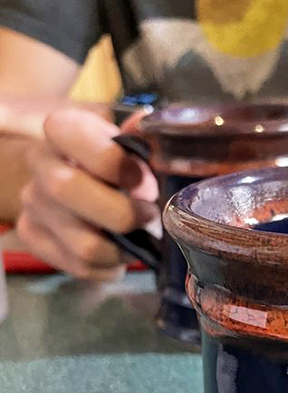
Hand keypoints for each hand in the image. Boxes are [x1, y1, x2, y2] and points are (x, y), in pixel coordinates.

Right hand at [16, 107, 157, 279]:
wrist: (87, 183)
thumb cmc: (118, 163)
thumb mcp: (133, 145)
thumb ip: (142, 138)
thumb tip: (144, 125)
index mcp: (63, 129)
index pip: (75, 137)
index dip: (114, 162)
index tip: (141, 178)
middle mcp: (40, 163)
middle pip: (66, 188)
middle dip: (121, 212)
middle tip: (149, 215)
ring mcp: (33, 203)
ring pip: (82, 243)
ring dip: (123, 249)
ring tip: (139, 238)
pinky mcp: (33, 236)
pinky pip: (79, 266)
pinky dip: (109, 266)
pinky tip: (119, 251)